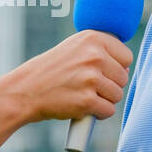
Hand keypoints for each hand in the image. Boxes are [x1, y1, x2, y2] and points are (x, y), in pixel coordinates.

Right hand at [8, 30, 133, 122]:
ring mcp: (91, 78)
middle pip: (123, 78)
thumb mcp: (74, 47)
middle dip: (109, 86)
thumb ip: (99, 50)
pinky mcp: (87, 100)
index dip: (116, 67)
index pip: (126, 56)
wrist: (25, 90)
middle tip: (87, 86)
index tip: (100, 71)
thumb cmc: (51, 71)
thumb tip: (126, 66)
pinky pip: (108, 111)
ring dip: (104, 100)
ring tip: (83, 95)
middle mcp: (94, 55)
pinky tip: (84, 107)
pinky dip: (98, 113)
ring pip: (117, 95)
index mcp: (93, 38)